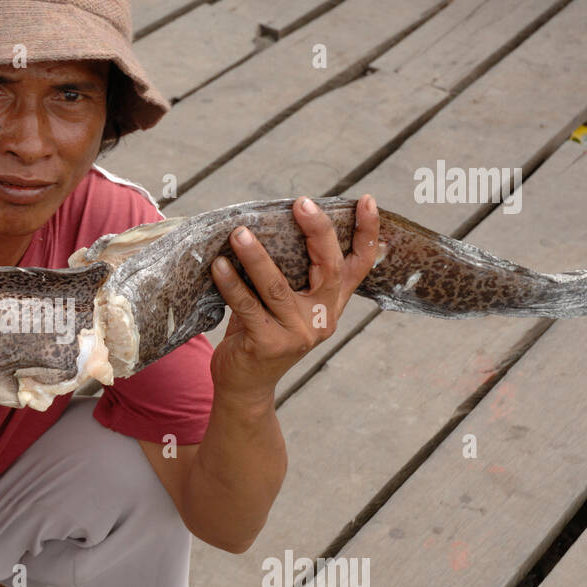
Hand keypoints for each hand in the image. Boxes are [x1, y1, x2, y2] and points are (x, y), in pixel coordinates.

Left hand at [209, 195, 380, 405]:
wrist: (245, 386)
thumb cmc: (260, 334)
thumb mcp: (283, 303)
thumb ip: (289, 274)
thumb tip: (266, 224)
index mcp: (330, 303)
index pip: (359, 265)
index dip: (367, 233)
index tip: (368, 200)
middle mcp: (322, 318)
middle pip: (329, 268)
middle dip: (317, 231)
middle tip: (301, 203)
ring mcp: (298, 334)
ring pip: (278, 286)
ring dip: (257, 256)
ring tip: (239, 232)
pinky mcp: (269, 344)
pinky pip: (248, 306)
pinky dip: (231, 284)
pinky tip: (218, 265)